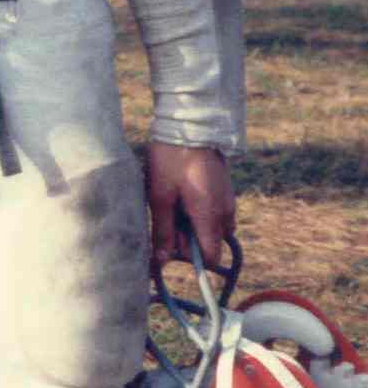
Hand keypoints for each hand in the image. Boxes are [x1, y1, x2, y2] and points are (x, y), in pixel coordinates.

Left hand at [146, 144, 235, 270]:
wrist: (191, 126)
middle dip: (186, 238)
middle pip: (210, 244)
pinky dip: (197, 211)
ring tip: (171, 201)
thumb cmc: (171, 160)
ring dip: (191, 224)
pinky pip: (213, 213)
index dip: (189, 257)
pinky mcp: (224, 192)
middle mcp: (225, 213)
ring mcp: (227, 202)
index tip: (170, 240)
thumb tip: (160, 261)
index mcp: (210, 217)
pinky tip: (181, 193)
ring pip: (210, 228)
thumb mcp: (160, 196)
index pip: (211, 258)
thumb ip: (163, 231)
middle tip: (166, 213)